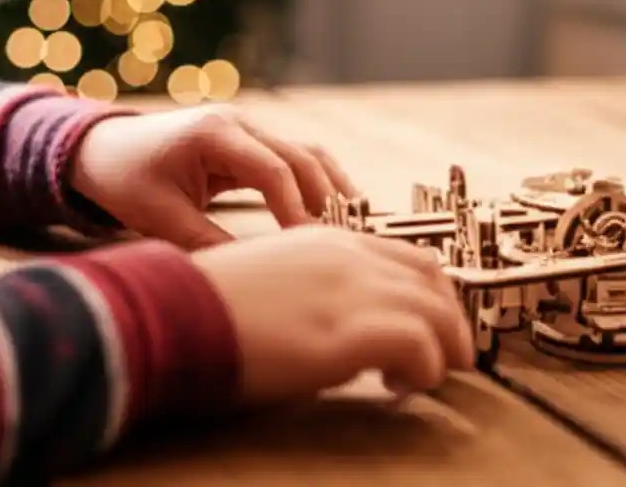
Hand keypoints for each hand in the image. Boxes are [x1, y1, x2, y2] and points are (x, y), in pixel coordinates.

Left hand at [70, 105, 357, 248]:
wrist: (101, 149)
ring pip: (307, 153)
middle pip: (301, 156)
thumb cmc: (125, 180)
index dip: (297, 209)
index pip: (273, 169)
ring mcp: (248, 129)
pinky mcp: (251, 143)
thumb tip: (254, 276)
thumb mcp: (159, 218)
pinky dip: (318, 184)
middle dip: (328, 199)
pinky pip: (295, 160)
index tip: (311, 247)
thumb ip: (207, 243)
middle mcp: (239, 123)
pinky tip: (336, 215)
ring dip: (333, 188)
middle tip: (348, 243)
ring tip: (357, 228)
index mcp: (214, 133)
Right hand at [191, 226, 473, 402]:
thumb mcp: (274, 279)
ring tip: (426, 377)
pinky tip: (397, 385)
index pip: (411, 257)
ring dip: (443, 348)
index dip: (433, 294)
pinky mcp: (351, 329)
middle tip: (448, 358)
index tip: (432, 325)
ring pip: (437, 311)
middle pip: (434, 281)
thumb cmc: (209, 306)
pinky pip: (421, 344)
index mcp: (332, 241)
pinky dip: (424, 368)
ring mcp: (353, 289)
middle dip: (451, 321)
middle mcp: (351, 257)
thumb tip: (339, 325)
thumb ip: (316, 289)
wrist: (175, 313)